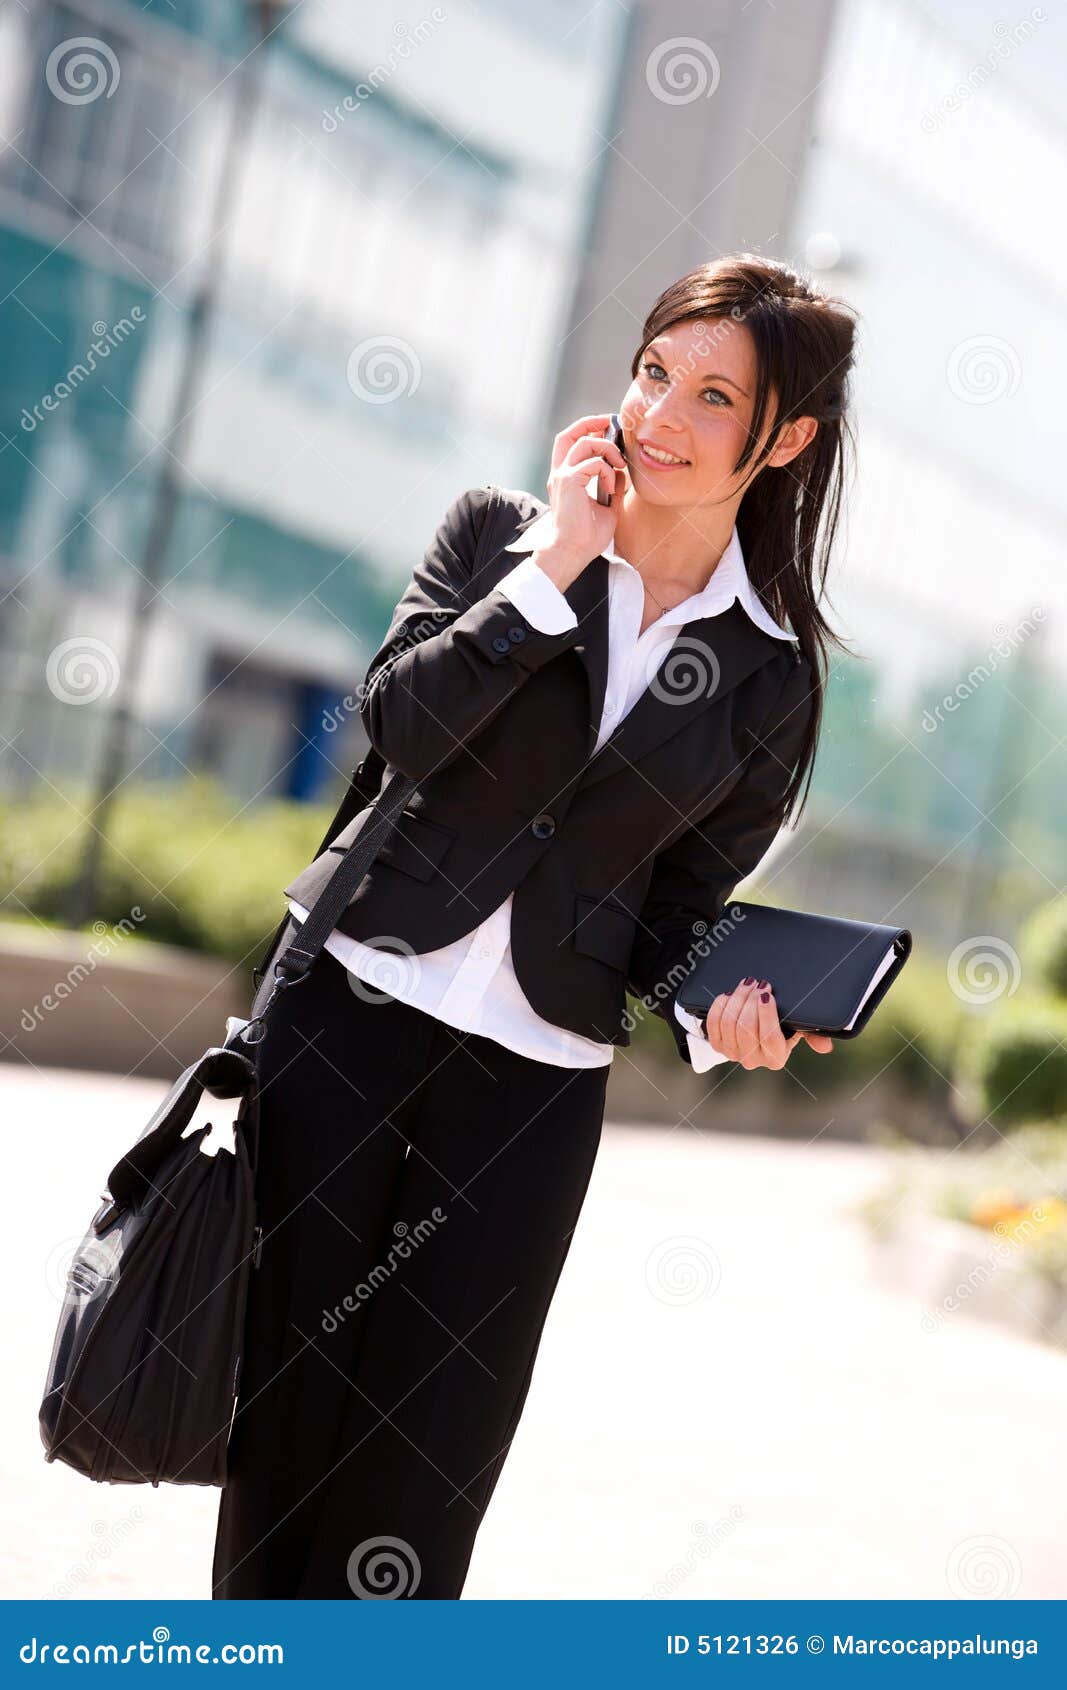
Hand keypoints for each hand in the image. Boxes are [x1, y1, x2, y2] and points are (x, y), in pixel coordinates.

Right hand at [538, 413, 628, 577]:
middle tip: (610, 422)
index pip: (570, 444)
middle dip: (590, 422)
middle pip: (569, 434)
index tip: (606, 429)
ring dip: (607, 448)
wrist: (573, 552)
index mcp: (564, 478)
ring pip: (585, 443)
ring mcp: (562, 476)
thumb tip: (622, 474)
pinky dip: (608, 471)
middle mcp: (560, 474)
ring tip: (619, 464)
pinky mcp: (569, 481)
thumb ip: (613, 488)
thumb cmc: (587, 536)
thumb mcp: (606, 508)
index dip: (586, 430)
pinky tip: (611, 486)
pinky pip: (594, 463)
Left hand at [705, 977, 833, 1069]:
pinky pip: (714, 1022)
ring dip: (738, 998)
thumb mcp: (796, 1029)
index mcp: (775, 1057)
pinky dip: (722, 1005)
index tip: (767, 994)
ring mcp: (733, 1052)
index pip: (769, 1038)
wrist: (752, 1036)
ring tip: (747, 984)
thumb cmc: (778, 1029)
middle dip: (750, 1000)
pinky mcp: (718, 1044)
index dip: (766, 1014)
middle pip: (746, 1027)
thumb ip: (812, 1034)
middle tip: (757, 983)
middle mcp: (753, 1059)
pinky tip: (731, 995)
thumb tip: (826, 1046)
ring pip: (729, 1022)